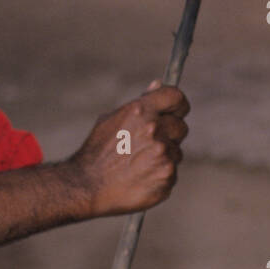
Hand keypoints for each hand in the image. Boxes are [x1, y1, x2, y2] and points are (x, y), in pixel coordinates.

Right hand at [70, 80, 188, 215]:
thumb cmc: (98, 150)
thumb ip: (141, 102)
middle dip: (170, 134)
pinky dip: (160, 175)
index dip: (178, 105)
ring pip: (176, 152)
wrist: (88, 185)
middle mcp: (155, 129)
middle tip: (149, 145)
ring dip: (164, 156)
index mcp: (142, 110)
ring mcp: (163, 154)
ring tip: (139, 163)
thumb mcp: (112, 118)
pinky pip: (172, 172)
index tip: (177, 111)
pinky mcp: (167, 176)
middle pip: (181, 127)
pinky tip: (141, 177)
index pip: (176, 97)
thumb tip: (159, 84)